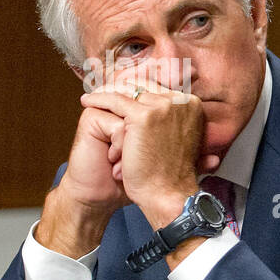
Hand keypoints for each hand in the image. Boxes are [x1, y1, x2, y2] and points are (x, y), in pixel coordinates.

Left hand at [79, 87, 221, 228]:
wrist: (167, 193)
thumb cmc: (171, 172)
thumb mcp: (180, 139)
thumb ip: (174, 120)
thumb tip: (164, 107)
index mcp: (192, 105)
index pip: (159, 87)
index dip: (137, 90)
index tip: (121, 90)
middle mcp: (181, 102)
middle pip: (143, 86)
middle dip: (122, 89)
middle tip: (104, 92)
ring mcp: (163, 106)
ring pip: (128, 92)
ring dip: (109, 96)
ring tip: (93, 98)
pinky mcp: (143, 115)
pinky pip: (114, 100)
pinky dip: (98, 100)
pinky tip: (87, 102)